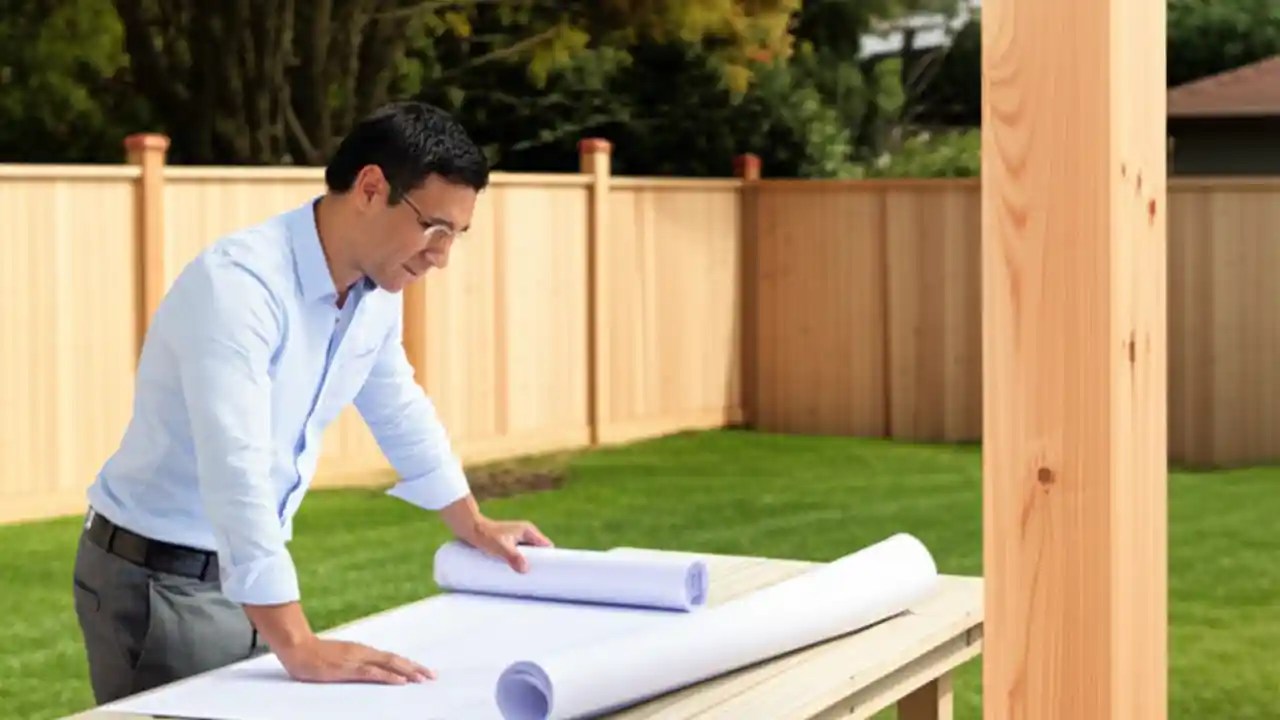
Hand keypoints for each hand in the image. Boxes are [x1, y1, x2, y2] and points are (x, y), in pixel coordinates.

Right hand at [276, 636, 433, 684]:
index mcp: (362, 651)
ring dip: (408, 672)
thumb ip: (354, 663)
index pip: (391, 658)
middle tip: (432, 676)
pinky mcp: (347, 668)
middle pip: (395, 660)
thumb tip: (368, 670)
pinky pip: (372, 673)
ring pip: (389, 665)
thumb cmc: (315, 655)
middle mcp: (364, 653)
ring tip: (423, 679)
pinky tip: (401, 682)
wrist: (297, 646)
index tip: (424, 671)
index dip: (408, 665)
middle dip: (415, 668)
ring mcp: (356, 659)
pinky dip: (389, 677)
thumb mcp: (339, 659)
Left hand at [466, 517, 553, 572]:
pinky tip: (516, 573)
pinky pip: (519, 555)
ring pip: (529, 555)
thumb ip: (513, 557)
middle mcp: (524, 534)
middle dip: (539, 564)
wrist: (469, 528)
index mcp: (528, 531)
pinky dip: (519, 563)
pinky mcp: (508, 544)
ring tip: (526, 579)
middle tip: (537, 579)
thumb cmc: (484, 535)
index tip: (551, 572)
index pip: (547, 546)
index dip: (551, 558)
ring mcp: (516, 539)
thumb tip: (525, 569)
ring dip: (528, 565)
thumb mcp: (500, 547)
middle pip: (539, 552)